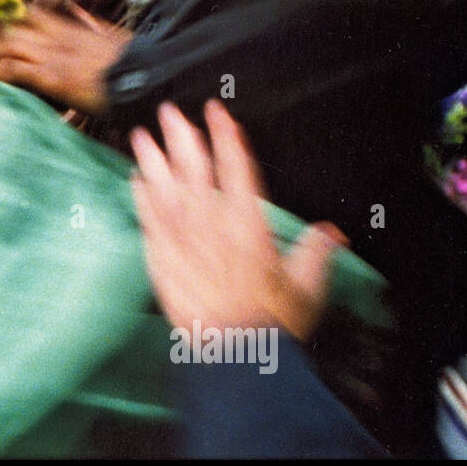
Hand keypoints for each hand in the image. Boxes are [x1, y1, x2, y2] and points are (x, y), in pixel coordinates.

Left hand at [0, 3, 130, 115]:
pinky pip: (12, 69)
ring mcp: (53, 54)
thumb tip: (84, 15)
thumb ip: (94, 25)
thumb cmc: (136, 62)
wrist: (147, 74)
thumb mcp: (114, 37)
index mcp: (73, 27)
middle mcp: (58, 36)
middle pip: (13, 28)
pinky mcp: (51, 75)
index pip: (35, 13)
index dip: (15, 23)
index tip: (2, 32)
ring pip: (6, 46)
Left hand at [128, 100, 343, 340]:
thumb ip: (317, 252)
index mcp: (249, 224)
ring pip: (163, 189)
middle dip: (181, 136)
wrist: (234, 354)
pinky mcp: (161, 260)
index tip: (215, 111)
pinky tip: (134, 181)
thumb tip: (332, 233)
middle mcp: (212, 225)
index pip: (236, 167)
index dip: (225, 135)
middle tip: (169, 112)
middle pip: (193, 169)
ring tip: (140, 135)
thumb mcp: (307, 286)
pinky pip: (147, 220)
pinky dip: (140, 198)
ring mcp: (182, 241)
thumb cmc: (271, 324)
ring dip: (152, 160)